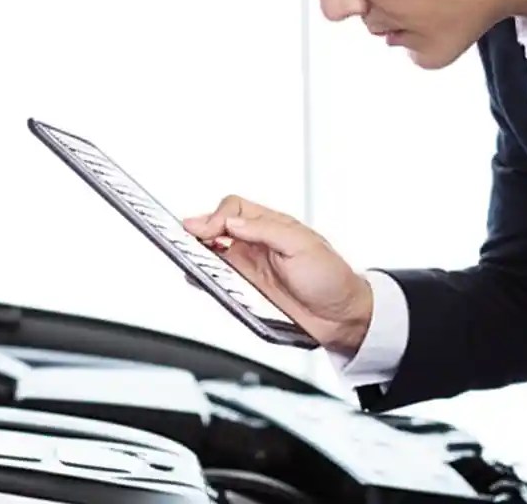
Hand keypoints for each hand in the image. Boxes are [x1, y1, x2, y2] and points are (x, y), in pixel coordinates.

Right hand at [182, 195, 373, 356]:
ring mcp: (250, 267)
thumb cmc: (331, 277)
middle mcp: (257, 243)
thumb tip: (231, 221)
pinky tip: (197, 276)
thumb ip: (265, 229)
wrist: (342, 317)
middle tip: (184, 238)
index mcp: (271, 225)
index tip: (208, 230)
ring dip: (197, 253)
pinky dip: (203, 276)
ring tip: (185, 256)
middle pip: (217, 227)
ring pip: (212, 253)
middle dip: (199, 230)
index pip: (234, 208)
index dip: (217, 216)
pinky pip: (217, 279)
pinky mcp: (246, 290)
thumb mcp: (302, 245)